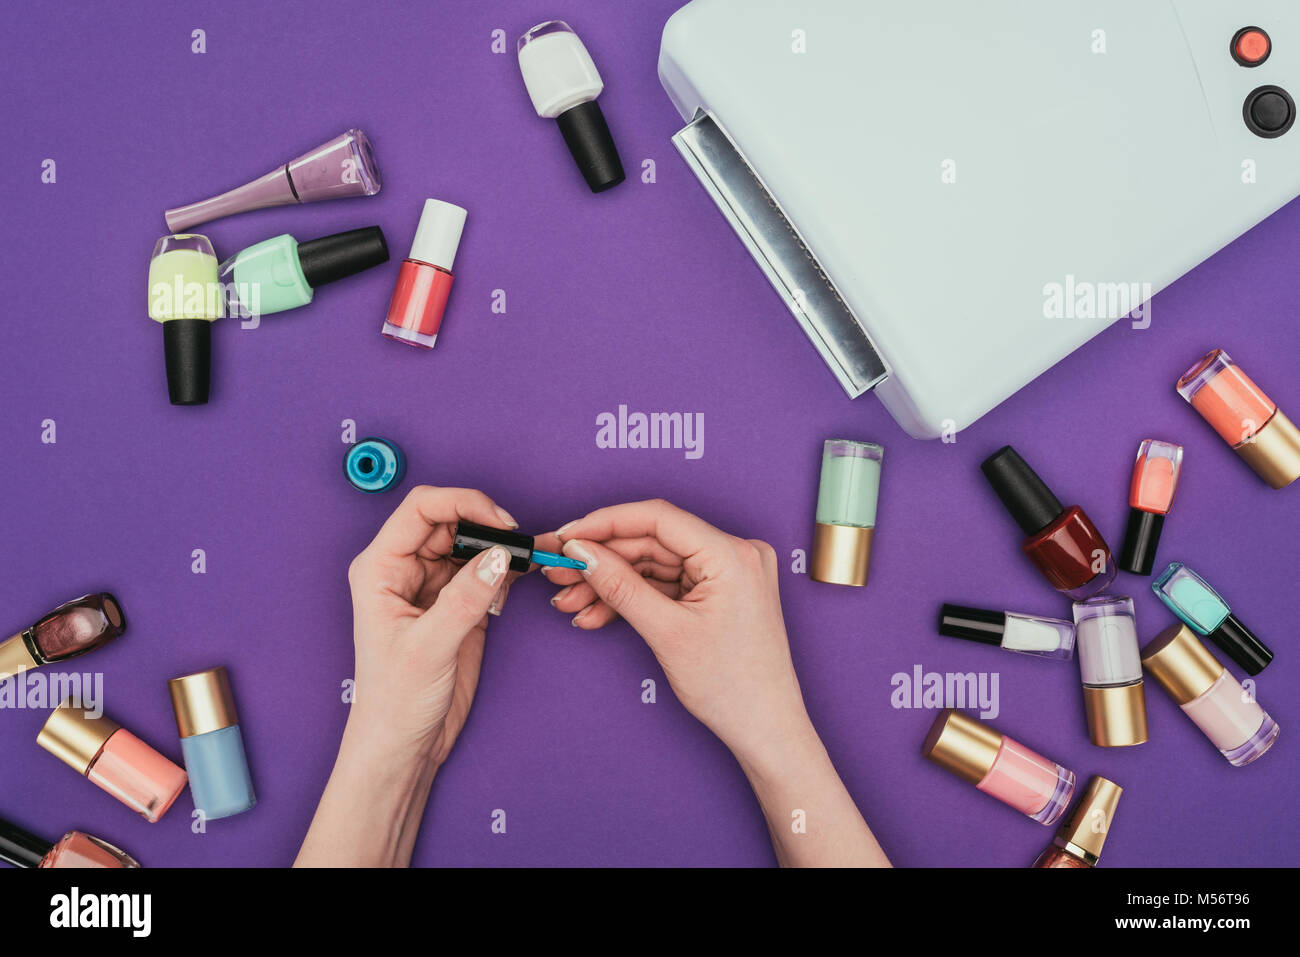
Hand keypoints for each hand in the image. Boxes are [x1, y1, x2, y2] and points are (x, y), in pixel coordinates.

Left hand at [297, 486, 520, 866]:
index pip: (421, 510)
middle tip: (519, 542)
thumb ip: (464, 599)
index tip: (499, 521)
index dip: (462, 504)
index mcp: (380, 568)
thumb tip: (497, 557)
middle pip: (449, 520)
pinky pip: (483, 569)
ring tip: (526, 556)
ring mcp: (431, 585)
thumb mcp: (428, 649)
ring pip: (469, 543)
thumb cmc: (394, 702)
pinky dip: (504, 568)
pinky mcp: (456, 603)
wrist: (403, 744)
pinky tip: (519, 576)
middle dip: (486, 523)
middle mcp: (403, 569)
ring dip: (498, 546)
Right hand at [535, 499, 804, 766]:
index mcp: (733, 555)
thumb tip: (582, 552)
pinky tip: (596, 612)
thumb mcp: (666, 633)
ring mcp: (728, 572)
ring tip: (571, 602)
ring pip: (653, 565)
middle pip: (651, 542)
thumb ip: (620, 586)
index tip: (567, 536)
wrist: (765, 729)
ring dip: (610, 583)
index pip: (658, 518)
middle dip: (601, 561)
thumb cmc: (733, 688)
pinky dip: (632, 597)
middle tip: (558, 573)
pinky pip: (666, 583)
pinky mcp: (718, 591)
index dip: (605, 524)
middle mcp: (735, 554)